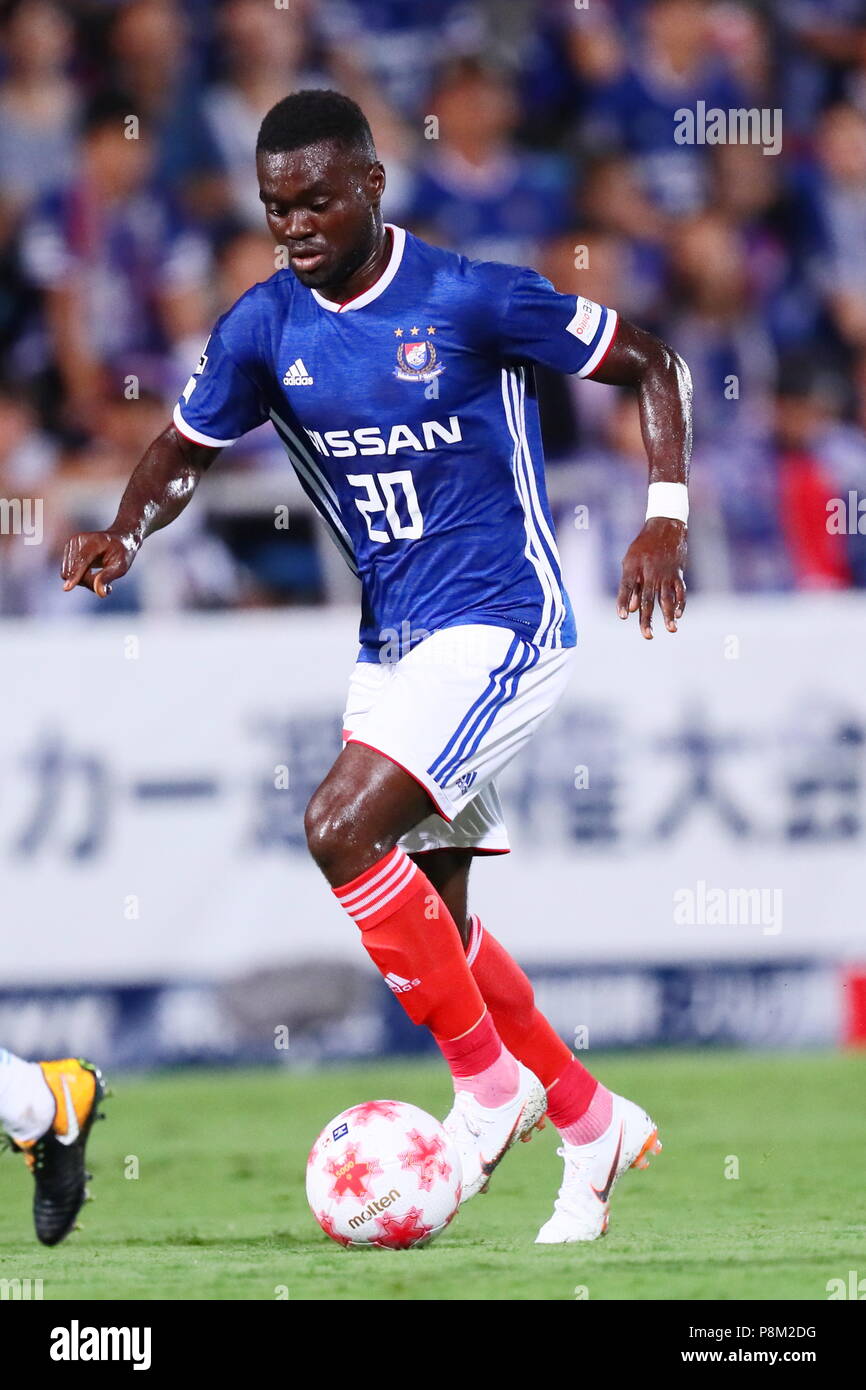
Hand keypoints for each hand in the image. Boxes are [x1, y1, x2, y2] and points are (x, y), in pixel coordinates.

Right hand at [61, 530, 137, 597]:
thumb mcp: (121, 566)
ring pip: (68, 574)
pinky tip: (94, 574)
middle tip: (107, 585)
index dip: (75, 576)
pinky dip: (80, 577)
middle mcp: (78, 541)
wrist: (119, 540)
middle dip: (87, 582)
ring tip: (102, 577)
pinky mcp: (67, 551)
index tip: (67, 589)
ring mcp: (70, 545)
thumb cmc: (122, 553)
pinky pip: (68, 573)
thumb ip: (108, 578)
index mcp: (94, 542)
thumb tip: (100, 593)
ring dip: (84, 580)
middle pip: (72, 572)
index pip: (81, 561)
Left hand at [616, 517, 686, 638]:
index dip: (623, 602)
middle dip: (647, 619)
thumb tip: (633, 610)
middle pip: (647, 598)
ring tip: (671, 630)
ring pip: (667, 597)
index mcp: (633, 568)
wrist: (665, 527)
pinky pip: (680, 591)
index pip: (626, 587)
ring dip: (668, 615)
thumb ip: (631, 586)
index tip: (623, 617)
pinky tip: (679, 615)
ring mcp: (665, 573)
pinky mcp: (677, 573)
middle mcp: (649, 572)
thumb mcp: (631, 562)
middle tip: (648, 636)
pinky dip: (681, 603)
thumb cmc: (643, 547)